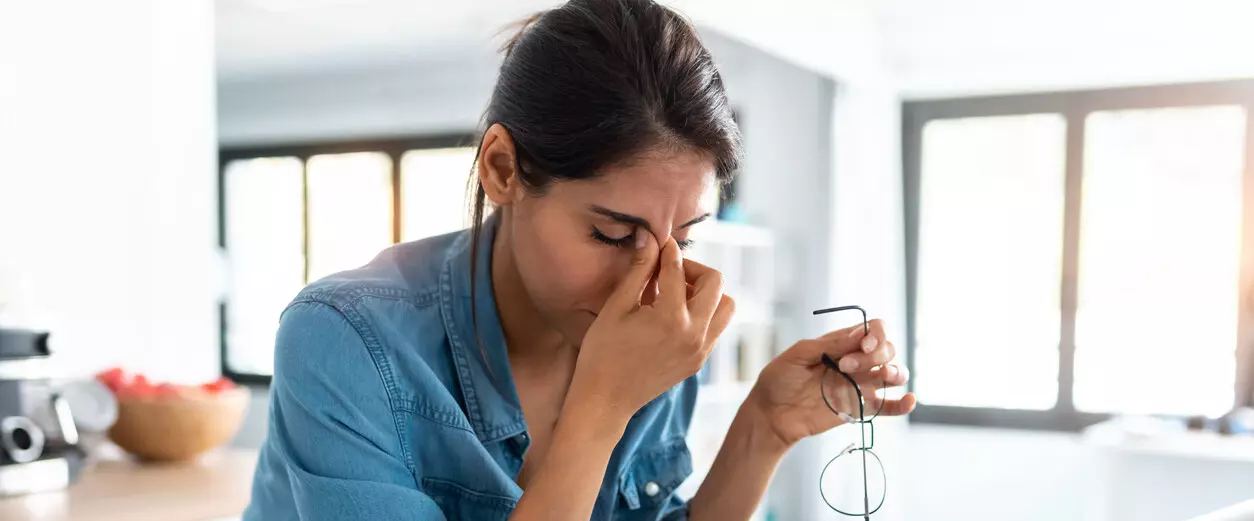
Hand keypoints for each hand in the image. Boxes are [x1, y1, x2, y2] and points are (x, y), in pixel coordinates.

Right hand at [570, 233, 735, 422]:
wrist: (605, 400)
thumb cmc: (602, 353)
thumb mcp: (616, 307)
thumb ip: (638, 271)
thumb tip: (649, 238)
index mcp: (671, 317)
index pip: (678, 269)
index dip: (667, 250)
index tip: (659, 242)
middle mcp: (694, 333)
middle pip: (715, 282)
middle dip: (693, 269)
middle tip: (668, 271)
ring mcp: (701, 350)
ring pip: (725, 306)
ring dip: (706, 293)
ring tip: (676, 294)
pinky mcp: (699, 361)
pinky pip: (716, 327)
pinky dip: (704, 313)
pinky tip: (674, 314)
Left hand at [745, 319, 915, 447]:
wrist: (771, 414)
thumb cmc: (779, 380)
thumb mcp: (798, 355)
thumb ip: (829, 344)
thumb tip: (859, 334)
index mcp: (841, 343)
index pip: (873, 330)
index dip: (876, 335)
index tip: (863, 345)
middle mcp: (856, 361)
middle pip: (886, 349)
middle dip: (874, 355)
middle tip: (845, 367)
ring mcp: (860, 385)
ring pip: (894, 373)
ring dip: (895, 372)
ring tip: (882, 376)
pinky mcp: (860, 408)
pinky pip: (888, 406)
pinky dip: (902, 404)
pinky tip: (908, 400)